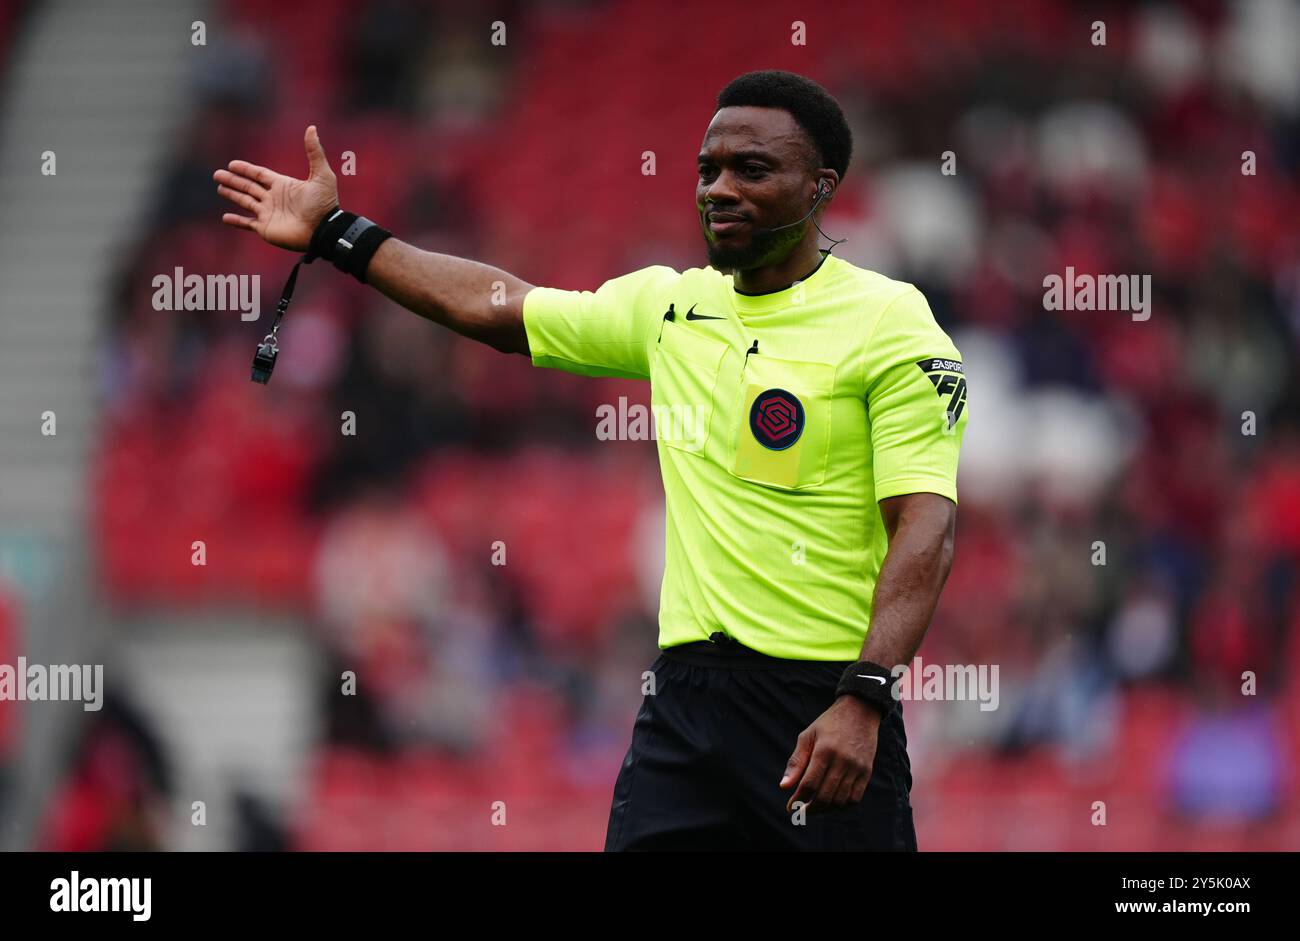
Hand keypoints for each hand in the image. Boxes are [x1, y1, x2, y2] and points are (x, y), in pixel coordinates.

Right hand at [213, 125, 338, 251]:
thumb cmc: (324, 204)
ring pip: (245, 202)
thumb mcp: (322, 175)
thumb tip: (312, 128)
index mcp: (283, 185)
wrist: (323, 230)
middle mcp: (274, 198)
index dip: (246, 169)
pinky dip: (236, 221)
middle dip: (233, 180)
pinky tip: (225, 218)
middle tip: (217, 174)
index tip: (232, 164)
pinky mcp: (266, 229)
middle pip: (249, 186)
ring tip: (219, 188)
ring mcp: (269, 214)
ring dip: (232, 195)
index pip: (259, 175)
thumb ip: (315, 152)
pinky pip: (247, 224)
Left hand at [780, 694, 881, 814]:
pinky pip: (855, 798)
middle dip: (810, 809)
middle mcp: (842, 761)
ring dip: (825, 809)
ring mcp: (856, 767)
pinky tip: (832, 803)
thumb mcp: (807, 736)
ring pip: (839, 800)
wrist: (860, 711)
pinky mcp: (866, 771)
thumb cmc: (828, 723)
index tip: (790, 807)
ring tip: (814, 808)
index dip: (798, 799)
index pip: (809, 784)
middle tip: (801, 812)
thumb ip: (796, 762)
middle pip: (824, 796)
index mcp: (824, 751)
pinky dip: (842, 805)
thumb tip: (784, 786)